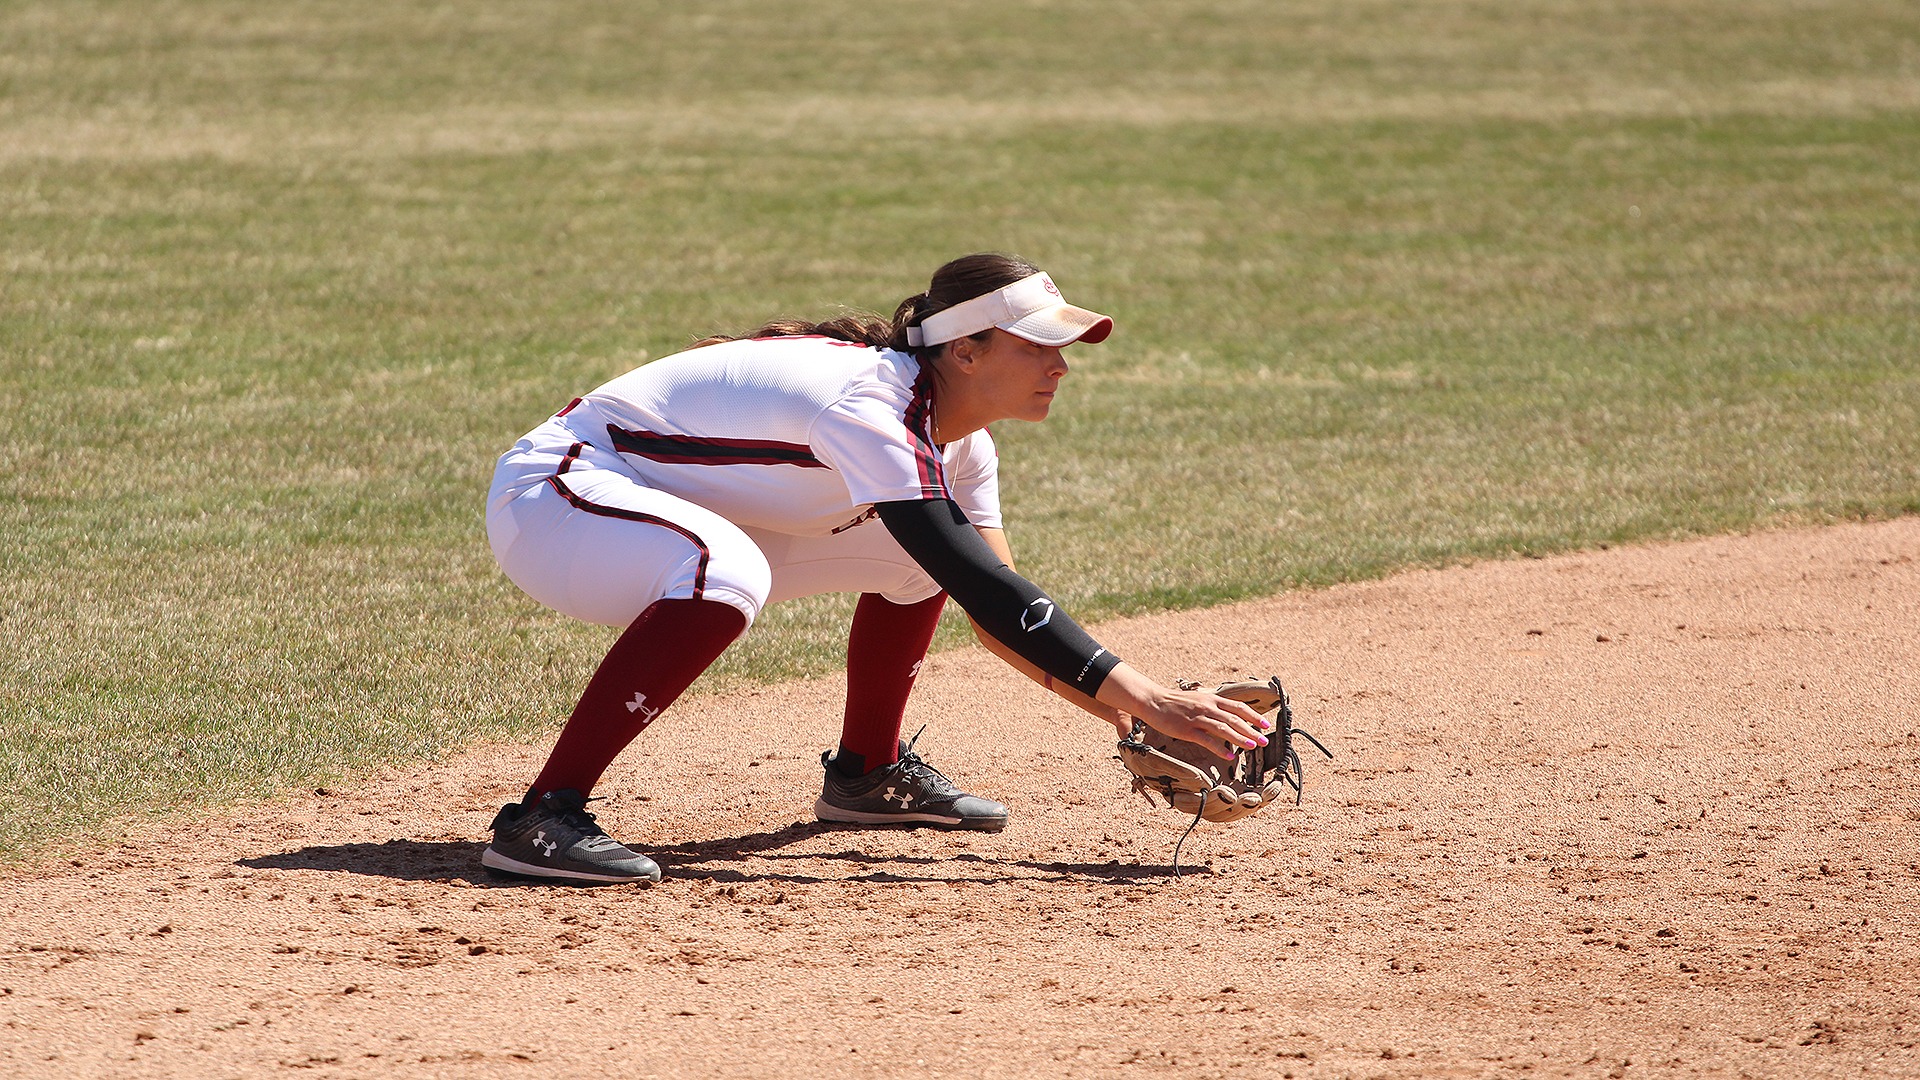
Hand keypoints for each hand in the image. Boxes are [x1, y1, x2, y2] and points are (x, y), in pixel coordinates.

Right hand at [1096, 664, 1272, 759]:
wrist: (1154, 701)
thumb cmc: (1176, 701)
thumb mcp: (1198, 698)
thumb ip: (1213, 705)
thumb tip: (1228, 713)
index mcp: (1212, 699)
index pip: (1238, 707)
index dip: (1253, 716)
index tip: (1265, 724)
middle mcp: (1208, 707)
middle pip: (1235, 719)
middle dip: (1252, 730)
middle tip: (1264, 740)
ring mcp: (1198, 719)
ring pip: (1224, 729)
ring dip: (1240, 738)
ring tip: (1252, 746)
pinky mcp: (1187, 730)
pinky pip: (1207, 740)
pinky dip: (1220, 748)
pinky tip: (1229, 756)